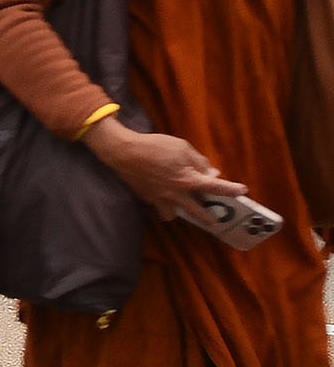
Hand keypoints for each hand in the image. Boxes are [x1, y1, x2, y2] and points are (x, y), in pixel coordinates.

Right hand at [83, 117, 243, 222]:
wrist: (124, 152)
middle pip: (198, 213)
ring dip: (179, 213)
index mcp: (189, 179)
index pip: (216, 188)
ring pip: (173, 215)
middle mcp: (177, 194)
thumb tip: (211, 173)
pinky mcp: (147, 198)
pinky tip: (161, 198)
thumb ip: (198, 161)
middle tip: (214, 220)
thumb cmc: (155, 146)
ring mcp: (161, 199)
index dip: (232, 190)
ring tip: (180, 207)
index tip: (243, 191)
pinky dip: (161, 205)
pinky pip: (158, 207)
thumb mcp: (181, 147)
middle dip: (208, 218)